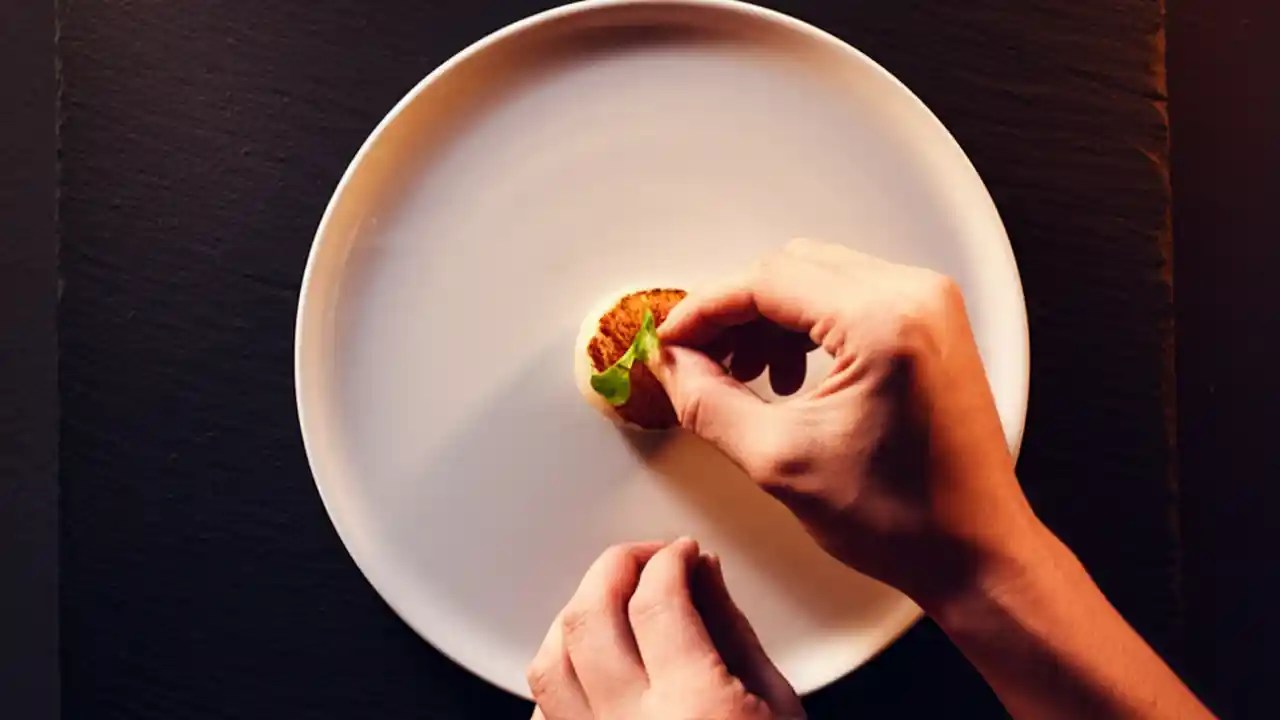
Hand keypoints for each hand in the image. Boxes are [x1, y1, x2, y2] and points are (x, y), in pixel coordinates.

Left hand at [527, 539, 802, 719]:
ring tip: (610, 602)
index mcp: (696, 709)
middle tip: (644, 559)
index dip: (668, 561)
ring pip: (548, 665)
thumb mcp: (778, 706)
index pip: (656, 600)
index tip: (683, 554)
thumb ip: (734, 632)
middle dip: (614, 569)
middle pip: (588, 619)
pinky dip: (558, 680)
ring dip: (575, 617)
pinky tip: (590, 666)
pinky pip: (543, 719)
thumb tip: (703, 574)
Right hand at [652, 239, 1037, 608]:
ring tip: (740, 376)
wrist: (975, 551)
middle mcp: (914, 296)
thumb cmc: (903, 519)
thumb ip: (708, 402)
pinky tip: (786, 376)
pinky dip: (804, 327)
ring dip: (767, 319)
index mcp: (883, 322)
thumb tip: (672, 364)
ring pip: (817, 279)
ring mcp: (930, 306)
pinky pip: (849, 299)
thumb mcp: (778, 460)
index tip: (669, 340)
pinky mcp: (932, 324)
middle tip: (696, 360)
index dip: (703, 309)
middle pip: (790, 269)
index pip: (766, 281)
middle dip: (733, 313)